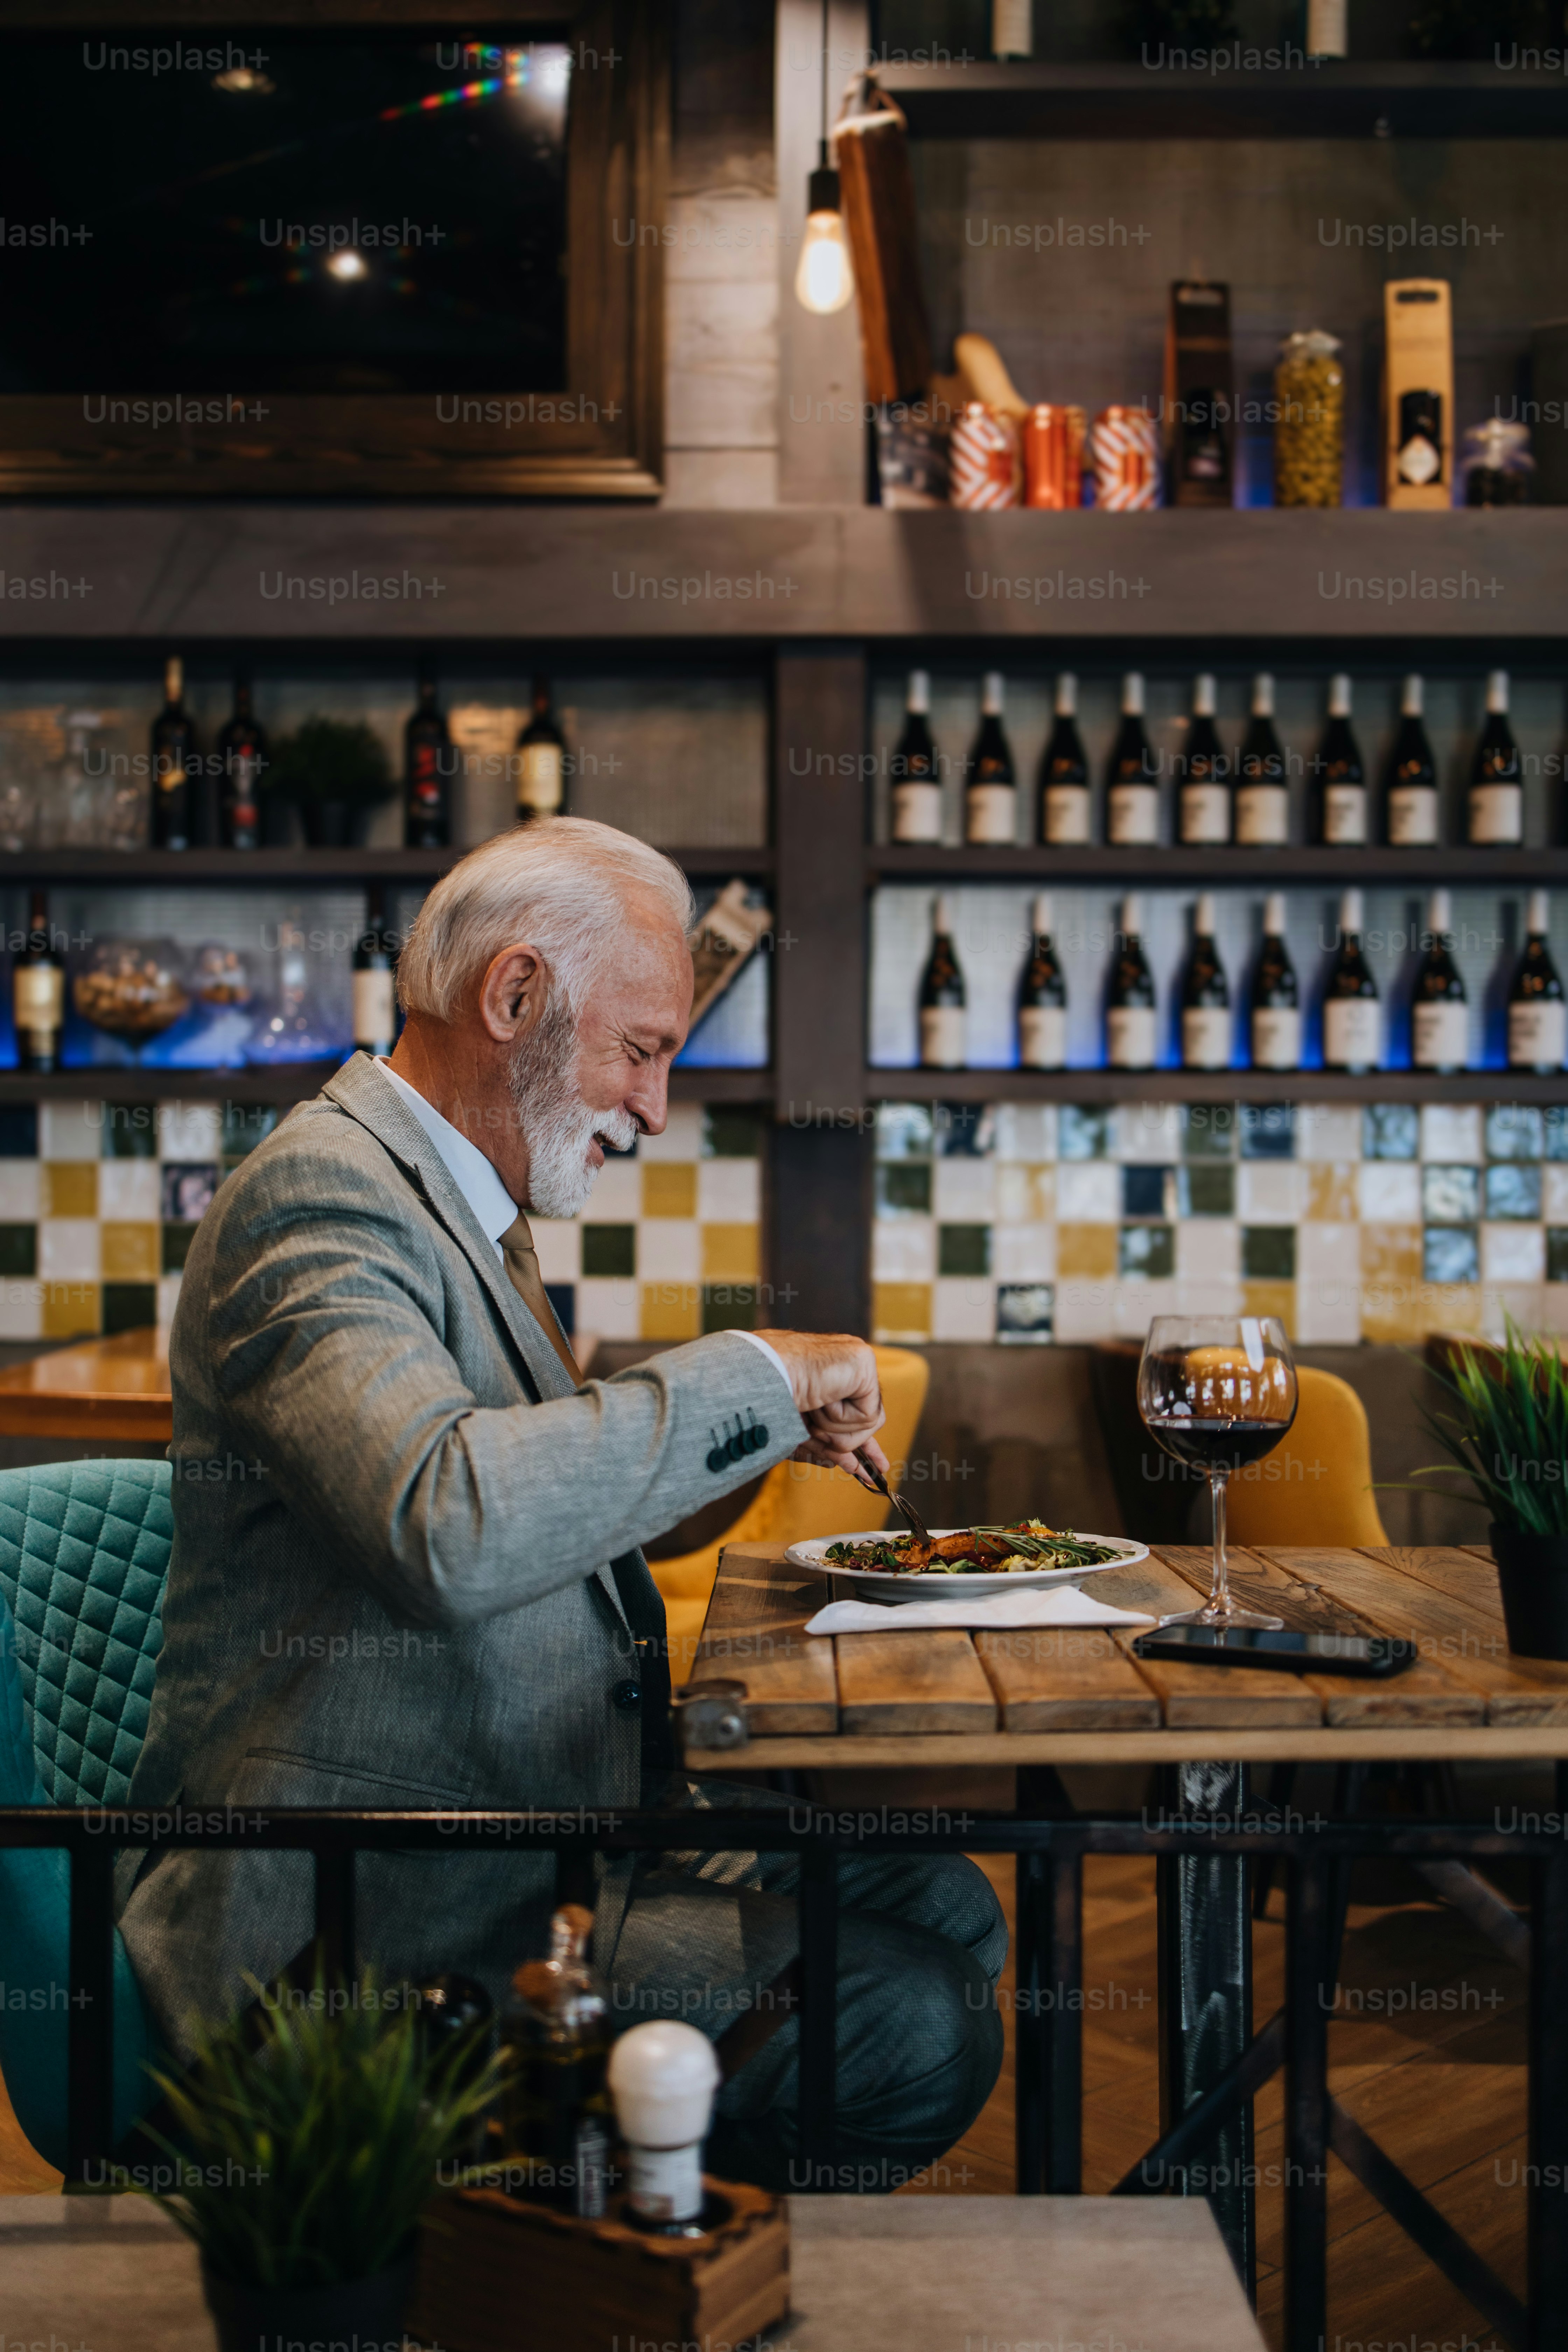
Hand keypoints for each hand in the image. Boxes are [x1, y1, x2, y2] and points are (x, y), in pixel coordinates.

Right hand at [750, 1330, 886, 1474]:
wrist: (761, 1377)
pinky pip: (868, 1414)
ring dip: (834, 1428)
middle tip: (822, 1432)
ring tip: (812, 1407)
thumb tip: (852, 1466)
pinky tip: (823, 1398)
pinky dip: (841, 1417)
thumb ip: (828, 1448)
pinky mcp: (864, 1362)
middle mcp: (849, 1369)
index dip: (867, 1445)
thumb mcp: (802, 1432)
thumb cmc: (771, 1401)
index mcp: (833, 1381)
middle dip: (847, 1442)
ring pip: (868, 1423)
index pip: (859, 1417)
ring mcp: (858, 1363)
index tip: (880, 1467)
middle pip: (867, 1424)